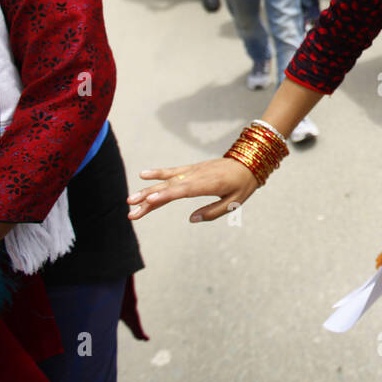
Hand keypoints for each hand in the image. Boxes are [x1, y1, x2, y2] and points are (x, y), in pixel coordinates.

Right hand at [126, 158, 259, 222]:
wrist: (249, 161)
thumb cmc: (243, 184)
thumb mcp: (234, 202)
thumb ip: (212, 212)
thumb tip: (192, 219)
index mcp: (208, 185)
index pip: (182, 191)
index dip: (164, 196)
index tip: (148, 202)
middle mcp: (196, 176)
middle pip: (169, 189)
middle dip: (148, 201)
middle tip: (132, 212)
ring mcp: (193, 171)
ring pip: (167, 181)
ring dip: (148, 190)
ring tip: (131, 200)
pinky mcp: (192, 168)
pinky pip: (173, 171)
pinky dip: (158, 173)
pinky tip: (143, 175)